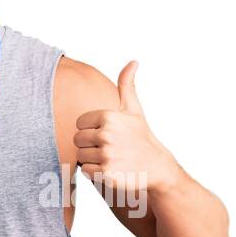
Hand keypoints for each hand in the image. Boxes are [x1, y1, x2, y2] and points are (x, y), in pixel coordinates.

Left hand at [73, 60, 181, 195]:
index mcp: (109, 116)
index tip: (106, 133)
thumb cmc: (142, 137)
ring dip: (92, 158)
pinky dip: (94, 172)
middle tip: (108, 148)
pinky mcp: (106, 174)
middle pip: (78, 140)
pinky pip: (85, 171)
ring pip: (80, 156)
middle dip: (90, 144)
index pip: (80, 123)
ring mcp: (106, 155)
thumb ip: (127, 85)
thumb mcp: (134, 110)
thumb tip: (133, 62)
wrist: (157, 168)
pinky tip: (110, 168)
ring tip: (110, 158)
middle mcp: (106, 135)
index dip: (91, 129)